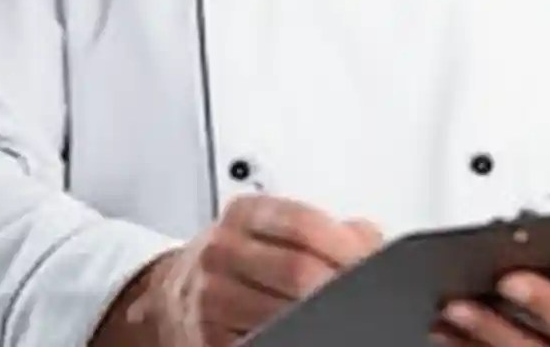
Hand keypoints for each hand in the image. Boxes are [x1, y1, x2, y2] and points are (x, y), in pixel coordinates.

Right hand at [93, 194, 382, 346]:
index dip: (345, 245)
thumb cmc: (239, 257)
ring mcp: (212, 297)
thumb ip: (329, 230)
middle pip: (298, 271)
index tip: (373, 264)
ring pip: (283, 315)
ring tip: (349, 322)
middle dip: (341, 289)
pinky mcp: (209, 338)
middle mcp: (221, 252)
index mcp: (243, 215)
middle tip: (368, 299)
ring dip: (324, 322)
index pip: (303, 224)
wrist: (176, 291)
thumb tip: (374, 244)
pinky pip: (262, 342)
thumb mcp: (274, 227)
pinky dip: (295, 341)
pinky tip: (311, 335)